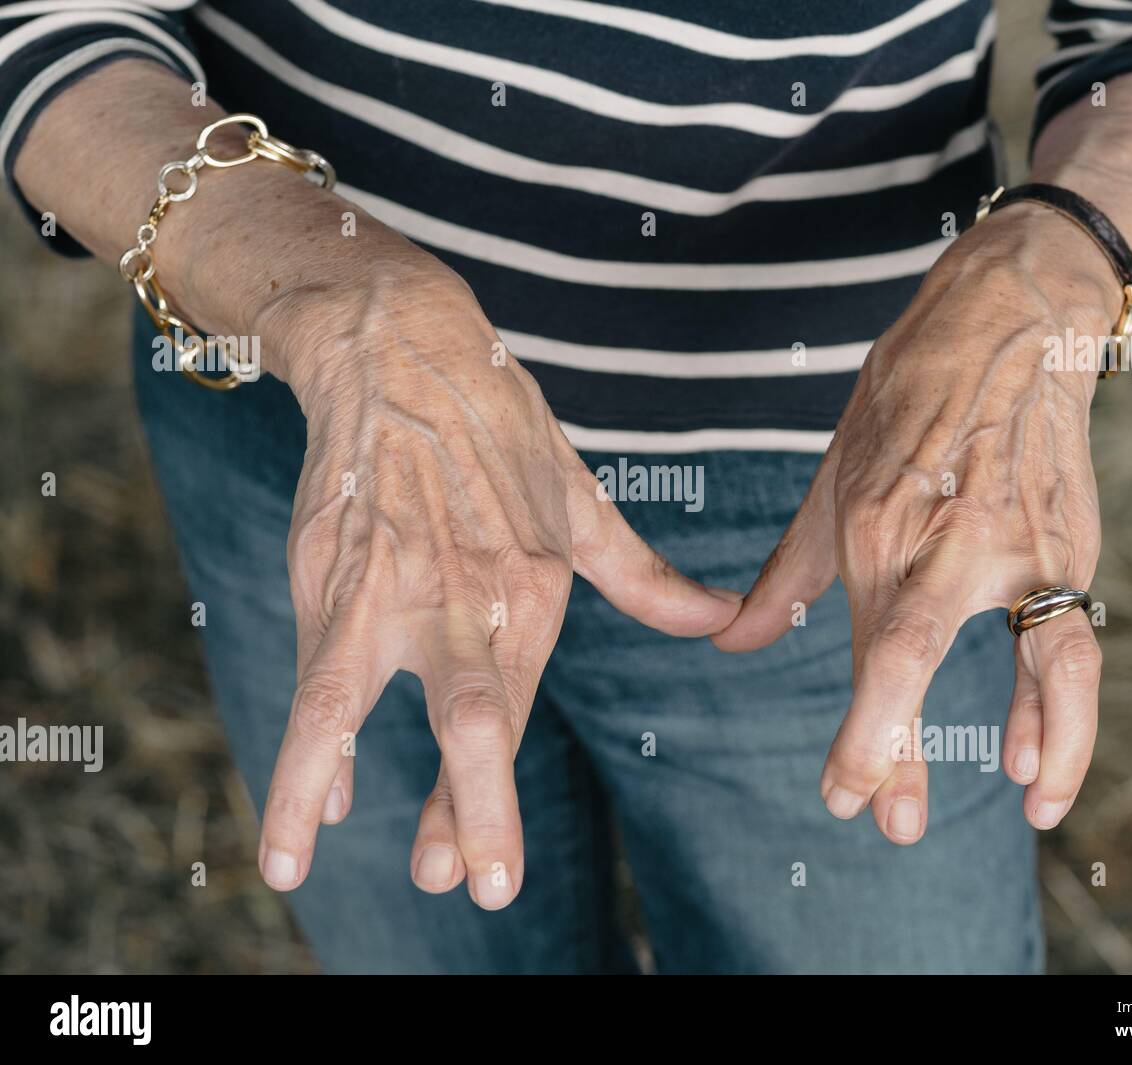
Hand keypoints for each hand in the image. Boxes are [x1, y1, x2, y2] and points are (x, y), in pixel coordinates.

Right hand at [258, 261, 740, 905]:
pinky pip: (307, 664)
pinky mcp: (330, 566)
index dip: (492, 803)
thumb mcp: (582, 503)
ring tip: (298, 864)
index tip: (490, 876)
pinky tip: (303, 807)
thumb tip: (718, 622)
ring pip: (357, 698)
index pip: (513, 713)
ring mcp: (391, 580)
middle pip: (470, 715)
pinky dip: (297, 732)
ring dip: (328, 784)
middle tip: (470, 887)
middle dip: (467, 807)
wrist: (405, 349)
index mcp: (534, 585)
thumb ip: (645, 576)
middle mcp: (467, 593)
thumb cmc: (498, 430)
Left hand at [714, 206, 1118, 842]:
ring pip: (1044, 660)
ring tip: (1032, 808)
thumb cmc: (908, 398)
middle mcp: (952, 542)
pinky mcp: (1068, 545)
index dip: (864, 734)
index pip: (873, 651)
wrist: (1009, 322)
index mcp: (881, 526)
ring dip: (1045, 743)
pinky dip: (1066, 701)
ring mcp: (1021, 544)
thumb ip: (786, 574)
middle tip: (898, 828)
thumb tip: (731, 642)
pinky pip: (1072, 638)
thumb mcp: (832, 478)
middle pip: (926, 660)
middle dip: (908, 751)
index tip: (843, 797)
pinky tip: (1045, 749)